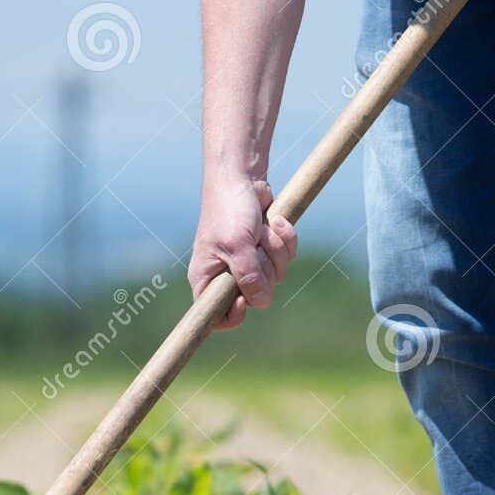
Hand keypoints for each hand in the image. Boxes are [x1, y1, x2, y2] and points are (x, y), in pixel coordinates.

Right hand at [189, 176, 298, 329]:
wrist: (243, 177)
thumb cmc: (229, 209)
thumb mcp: (237, 245)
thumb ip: (249, 277)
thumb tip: (260, 302)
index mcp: (207, 279)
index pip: (216, 317)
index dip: (232, 317)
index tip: (243, 301)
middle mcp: (227, 275)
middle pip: (257, 297)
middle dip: (264, 268)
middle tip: (254, 246)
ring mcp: (249, 264)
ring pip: (277, 276)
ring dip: (275, 248)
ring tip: (262, 228)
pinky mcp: (267, 250)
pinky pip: (287, 257)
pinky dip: (285, 238)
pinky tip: (274, 221)